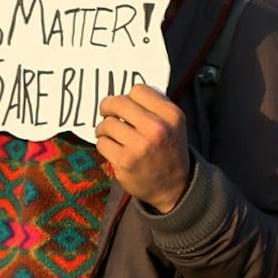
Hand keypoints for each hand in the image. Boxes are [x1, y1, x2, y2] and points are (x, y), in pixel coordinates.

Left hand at [98, 85, 190, 212]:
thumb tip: (127, 94)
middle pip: (118, 103)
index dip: (130, 97)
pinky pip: (102, 143)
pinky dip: (105, 145)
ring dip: (104, 129)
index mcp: (171, 115)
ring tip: (112, 135)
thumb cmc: (169, 150)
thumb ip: (155, 106)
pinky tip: (114, 149)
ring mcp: (140, 146)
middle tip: (107, 113)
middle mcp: (157, 129)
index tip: (128, 107)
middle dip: (108, 107)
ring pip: (106, 124)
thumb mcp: (174, 124)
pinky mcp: (125, 162)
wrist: (174, 187)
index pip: (138, 90)